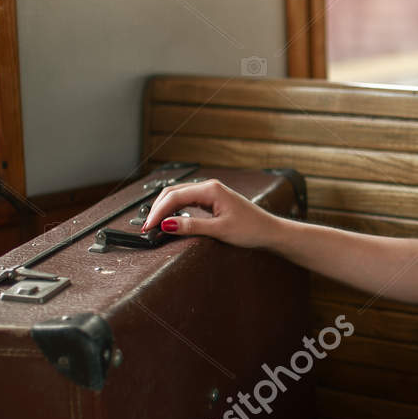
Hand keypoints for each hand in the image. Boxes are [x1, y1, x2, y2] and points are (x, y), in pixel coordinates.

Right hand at [140, 178, 280, 250]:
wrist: (270, 231)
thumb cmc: (251, 229)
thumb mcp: (219, 230)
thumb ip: (191, 226)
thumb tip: (166, 224)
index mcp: (210, 189)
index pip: (174, 197)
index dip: (158, 212)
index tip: (148, 226)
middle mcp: (209, 187)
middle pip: (173, 193)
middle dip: (158, 208)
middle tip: (147, 227)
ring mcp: (211, 193)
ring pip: (179, 196)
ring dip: (165, 208)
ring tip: (154, 224)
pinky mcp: (212, 200)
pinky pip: (187, 201)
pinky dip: (175, 209)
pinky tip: (170, 219)